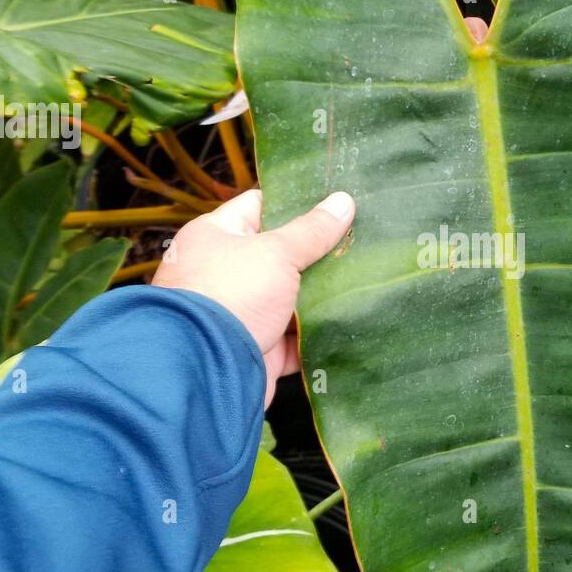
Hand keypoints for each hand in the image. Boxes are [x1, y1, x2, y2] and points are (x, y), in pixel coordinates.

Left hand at [153, 189, 354, 406]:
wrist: (205, 369)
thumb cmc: (231, 295)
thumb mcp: (276, 253)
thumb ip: (311, 231)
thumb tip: (343, 201)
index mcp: (215, 237)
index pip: (258, 207)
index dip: (295, 202)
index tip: (334, 201)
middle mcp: (223, 274)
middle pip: (278, 256)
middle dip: (316, 253)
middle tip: (360, 241)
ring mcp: (240, 314)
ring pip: (289, 300)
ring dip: (320, 297)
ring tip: (365, 281)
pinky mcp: (257, 349)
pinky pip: (293, 340)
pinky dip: (316, 336)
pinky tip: (350, 325)